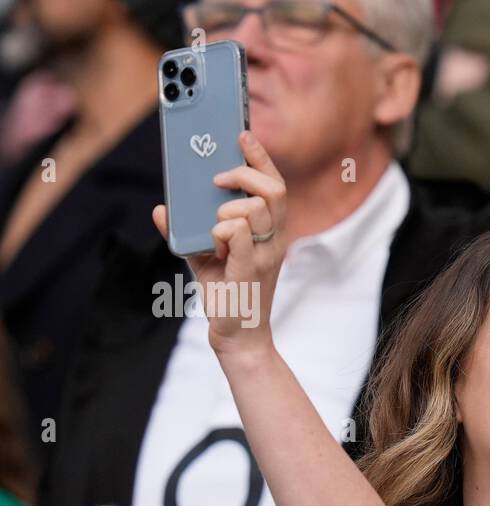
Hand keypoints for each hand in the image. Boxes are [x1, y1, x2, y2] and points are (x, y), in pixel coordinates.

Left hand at [152, 130, 287, 356]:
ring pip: (254, 209)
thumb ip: (186, 230)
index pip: (275, 185)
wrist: (235, 334)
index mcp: (269, 231)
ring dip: (227, 209)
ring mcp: (265, 254)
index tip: (242, 135)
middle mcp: (273, 240)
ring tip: (214, 227)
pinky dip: (220, 231)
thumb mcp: (203, 255)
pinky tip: (214, 244)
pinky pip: (237, 233)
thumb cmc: (226, 293)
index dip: (261, 157)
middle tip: (216, 180)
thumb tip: (161, 209)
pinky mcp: (250, 269)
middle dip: (243, 174)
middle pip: (273, 189)